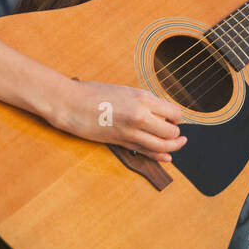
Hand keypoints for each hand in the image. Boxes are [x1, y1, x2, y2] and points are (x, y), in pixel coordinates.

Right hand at [49, 79, 186, 161]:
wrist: (70, 103)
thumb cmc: (94, 93)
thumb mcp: (125, 91)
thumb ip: (142, 101)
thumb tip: (158, 110)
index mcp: (142, 98)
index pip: (173, 112)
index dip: (177, 118)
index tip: (174, 119)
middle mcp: (140, 115)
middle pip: (171, 131)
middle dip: (176, 134)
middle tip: (176, 133)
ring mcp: (130, 131)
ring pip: (161, 145)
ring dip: (173, 147)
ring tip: (178, 144)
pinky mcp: (120, 142)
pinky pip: (145, 152)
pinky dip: (159, 156)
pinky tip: (167, 157)